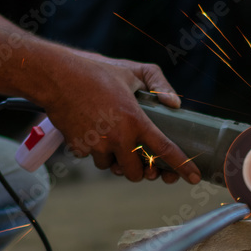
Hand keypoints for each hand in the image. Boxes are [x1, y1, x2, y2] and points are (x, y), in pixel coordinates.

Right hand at [45, 57, 200, 183]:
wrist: (56, 76)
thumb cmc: (96, 71)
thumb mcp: (132, 71)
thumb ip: (159, 83)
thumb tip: (175, 104)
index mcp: (136, 120)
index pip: (165, 150)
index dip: (183, 166)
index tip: (194, 179)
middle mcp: (119, 137)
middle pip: (135, 173)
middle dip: (138, 171)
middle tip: (138, 161)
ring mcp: (97, 145)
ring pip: (110, 167)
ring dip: (113, 159)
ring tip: (109, 138)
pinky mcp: (79, 147)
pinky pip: (90, 158)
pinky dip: (93, 150)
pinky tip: (91, 131)